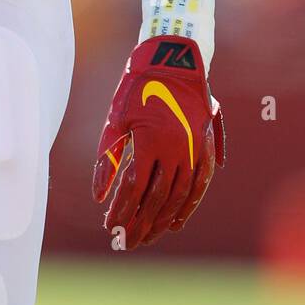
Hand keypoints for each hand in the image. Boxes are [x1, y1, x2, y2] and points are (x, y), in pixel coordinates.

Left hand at [93, 36, 224, 249]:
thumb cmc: (136, 89)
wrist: (173, 62)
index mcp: (151, 142)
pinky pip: (199, 186)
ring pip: (179, 197)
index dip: (122, 211)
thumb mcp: (116, 121)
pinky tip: (174, 223)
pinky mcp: (206, 149)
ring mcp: (195, 151)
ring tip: (146, 237)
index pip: (134, 189)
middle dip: (139, 223)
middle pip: (157, 199)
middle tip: (124, 242)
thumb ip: (107, 159)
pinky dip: (187, 207)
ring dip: (161, 221)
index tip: (109, 227)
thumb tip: (98, 197)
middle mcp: (177, 150)